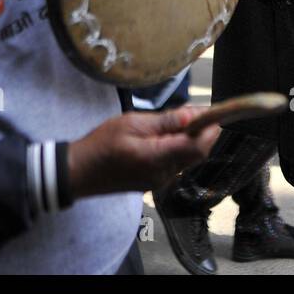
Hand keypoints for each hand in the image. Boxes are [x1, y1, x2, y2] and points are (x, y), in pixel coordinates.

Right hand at [66, 108, 219, 198]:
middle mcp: (163, 174)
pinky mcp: (154, 181)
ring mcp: (159, 180)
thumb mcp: (131, 124)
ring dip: (191, 140)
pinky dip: (179, 148)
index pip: (197, 146)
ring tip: (178, 120)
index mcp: (157, 158)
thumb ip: (164, 122)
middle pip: (196, 153)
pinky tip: (167, 135)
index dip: (209, 129)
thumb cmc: (101, 144)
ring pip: (187, 158)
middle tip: (195, 112)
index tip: (213, 112)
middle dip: (202, 132)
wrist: (80, 172)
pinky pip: (176, 163)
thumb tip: (191, 116)